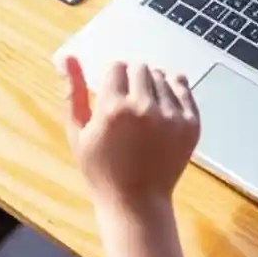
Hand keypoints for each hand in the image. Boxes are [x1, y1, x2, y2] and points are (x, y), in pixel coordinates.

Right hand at [59, 57, 200, 212]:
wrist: (136, 201)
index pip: (117, 67)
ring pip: (162, 77)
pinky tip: (162, 107)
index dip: (112, 81)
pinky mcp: (191, 124)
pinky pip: (183, 89)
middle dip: (132, 81)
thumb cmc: (100, 169)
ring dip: (152, 87)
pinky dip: (173, 92)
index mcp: (113, 108)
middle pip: (140, 68)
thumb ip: (73, 92)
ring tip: (145, 112)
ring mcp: (171, 116)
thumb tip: (67, 55)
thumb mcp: (78, 132)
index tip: (112, 98)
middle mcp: (144, 108)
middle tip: (128, 105)